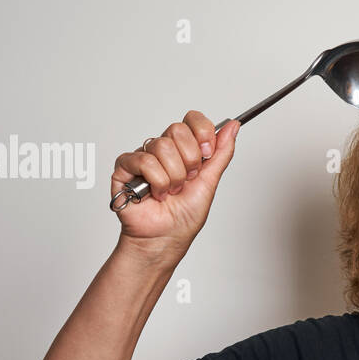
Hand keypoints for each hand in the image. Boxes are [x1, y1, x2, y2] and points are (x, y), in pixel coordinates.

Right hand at [110, 111, 239, 251]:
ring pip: (162, 146)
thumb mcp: (211, 181)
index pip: (192, 120)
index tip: (207, 153)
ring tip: (171, 192)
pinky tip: (155, 194)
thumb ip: (222, 152)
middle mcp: (163, 150)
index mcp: (183, 149)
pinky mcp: (125, 167)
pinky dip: (156, 181)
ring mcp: (143, 157)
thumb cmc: (185, 216)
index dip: (202, 133)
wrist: (166, 239)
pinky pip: (143, 160)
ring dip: (173, 177)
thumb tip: (233, 126)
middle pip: (177, 130)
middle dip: (189, 161)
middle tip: (187, 180)